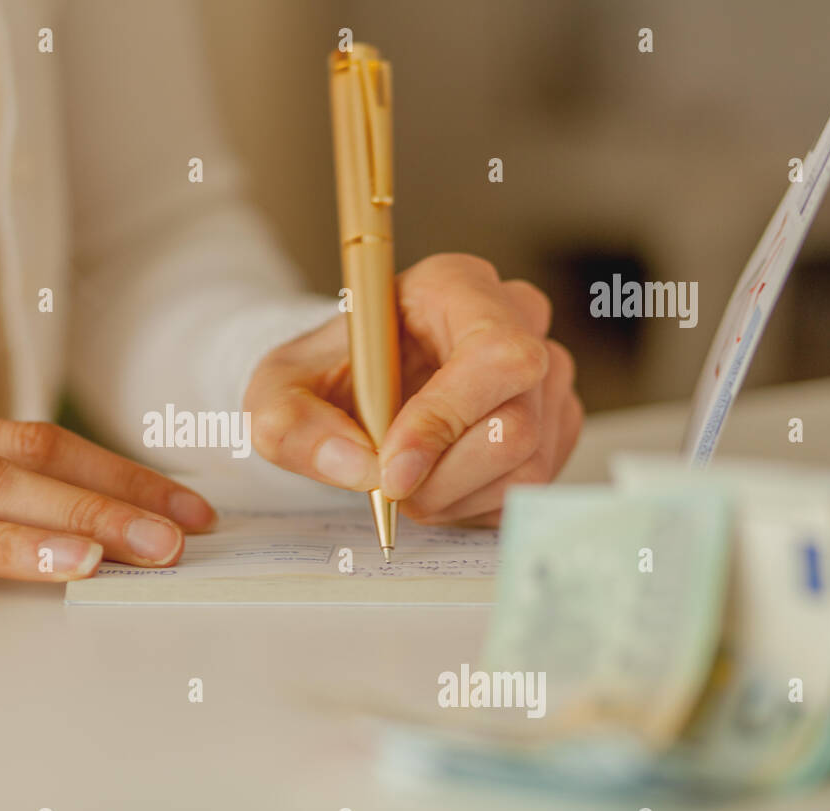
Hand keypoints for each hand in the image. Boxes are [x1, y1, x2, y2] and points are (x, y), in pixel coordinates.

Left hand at [244, 253, 581, 526]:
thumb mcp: (276, 393)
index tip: (391, 470)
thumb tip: (356, 466)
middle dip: (442, 476)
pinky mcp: (553, 426)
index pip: (494, 354)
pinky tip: (434, 485)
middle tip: (387, 485)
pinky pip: (528, 490)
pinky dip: (472, 505)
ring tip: (405, 482)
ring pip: (527, 466)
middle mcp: (517, 321)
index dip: (446, 422)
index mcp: (456, 286)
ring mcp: (544, 377)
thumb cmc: (321, 376)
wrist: (347, 390)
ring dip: (453, 497)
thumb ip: (295, 425)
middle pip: (515, 424)